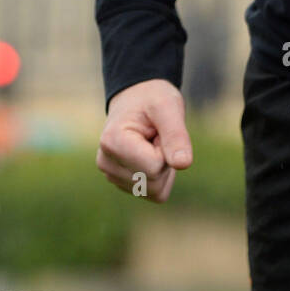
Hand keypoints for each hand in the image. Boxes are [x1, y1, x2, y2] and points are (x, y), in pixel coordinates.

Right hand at [96, 79, 192, 203]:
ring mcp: (112, 176)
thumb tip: (184, 164)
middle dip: (165, 158)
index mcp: (112, 142)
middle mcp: (106, 163)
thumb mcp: (168, 106)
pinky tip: (151, 155)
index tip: (157, 128)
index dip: (166, 148)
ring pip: (155, 190)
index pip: (154, 167)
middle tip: (157, 134)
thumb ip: (176, 135)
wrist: (138, 97)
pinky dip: (161, 176)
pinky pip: (155, 193)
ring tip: (152, 142)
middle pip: (154, 181)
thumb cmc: (153, 98)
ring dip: (163, 167)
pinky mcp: (122, 184)